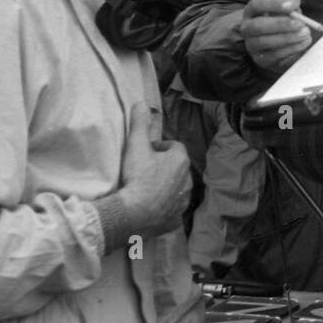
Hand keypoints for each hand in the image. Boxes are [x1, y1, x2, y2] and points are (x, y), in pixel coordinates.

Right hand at [118, 102, 191, 237]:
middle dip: (163, 167)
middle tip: (143, 170)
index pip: (174, 146)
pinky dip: (164, 206)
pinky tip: (150, 207)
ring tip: (146, 188)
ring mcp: (183, 201)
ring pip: (176, 188)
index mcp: (181, 160)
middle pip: (176, 168)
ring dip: (166, 186)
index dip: (159, 147)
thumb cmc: (137, 177)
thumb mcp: (136, 146)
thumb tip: (141, 103)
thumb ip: (140, 124)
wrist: (134, 214)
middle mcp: (188, 180)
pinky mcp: (177, 219)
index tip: (146, 152)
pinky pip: (172, 209)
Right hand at [238, 0, 312, 73]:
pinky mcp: (261, 60)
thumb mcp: (288, 8)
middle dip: (280, 24)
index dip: (274, 4)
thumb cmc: (283, 20)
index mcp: (252, 11)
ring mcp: (252, 46)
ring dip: (288, 38)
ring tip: (306, 35)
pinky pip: (274, 56)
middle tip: (301, 24)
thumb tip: (293, 1)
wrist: (280, 44)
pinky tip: (302, 45)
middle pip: (257, 25)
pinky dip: (290, 50)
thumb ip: (291, 1)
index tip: (292, 6)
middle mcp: (247, 28)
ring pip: (265, 42)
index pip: (257, 4)